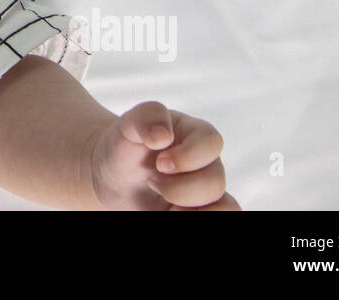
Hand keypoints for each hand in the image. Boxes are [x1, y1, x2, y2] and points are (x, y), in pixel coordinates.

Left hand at [88, 100, 240, 209]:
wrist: (113, 176)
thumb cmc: (125, 146)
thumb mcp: (128, 125)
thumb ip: (145, 116)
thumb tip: (162, 136)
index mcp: (194, 134)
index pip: (211, 142)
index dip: (188, 156)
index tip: (159, 164)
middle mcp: (207, 163)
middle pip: (215, 181)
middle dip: (178, 189)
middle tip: (152, 183)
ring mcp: (206, 190)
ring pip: (225, 207)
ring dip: (191, 212)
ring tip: (166, 208)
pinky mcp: (200, 210)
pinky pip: (223, 220)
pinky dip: (196, 221)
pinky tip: (170, 213)